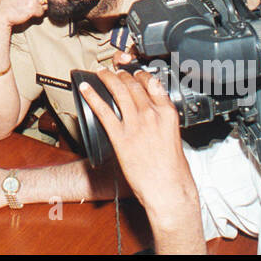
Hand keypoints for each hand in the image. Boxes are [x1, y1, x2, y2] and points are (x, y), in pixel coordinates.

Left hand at [76, 69, 197, 221]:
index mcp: (167, 114)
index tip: (134, 72)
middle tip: (115, 70)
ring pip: (119, 91)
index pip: (152, 83)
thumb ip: (163, 121)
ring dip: (107, 78)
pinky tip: (86, 89)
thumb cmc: (173, 170)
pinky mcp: (120, 137)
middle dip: (122, 74)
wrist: (168, 190)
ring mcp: (135, 125)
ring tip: (101, 73)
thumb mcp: (174, 137)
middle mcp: (151, 115)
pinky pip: (103, 111)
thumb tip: (153, 114)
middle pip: (133, 85)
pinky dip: (92, 97)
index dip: (140, 74)